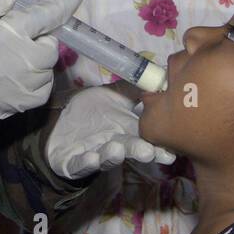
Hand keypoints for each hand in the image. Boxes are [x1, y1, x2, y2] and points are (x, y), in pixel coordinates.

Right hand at [0, 0, 80, 121]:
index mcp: (14, 33)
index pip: (49, 15)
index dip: (63, 5)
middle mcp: (25, 62)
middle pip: (51, 47)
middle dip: (42, 38)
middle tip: (22, 35)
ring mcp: (22, 88)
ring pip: (47, 72)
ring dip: (39, 62)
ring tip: (18, 57)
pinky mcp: (15, 106)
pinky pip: (39, 93)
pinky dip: (36, 83)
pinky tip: (20, 77)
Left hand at [45, 85, 175, 179]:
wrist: (62, 129)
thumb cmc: (92, 112)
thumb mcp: (112, 95)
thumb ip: (133, 87)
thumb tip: (155, 69)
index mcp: (128, 130)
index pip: (146, 137)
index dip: (158, 145)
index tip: (171, 149)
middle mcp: (115, 144)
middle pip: (129, 148)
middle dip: (140, 151)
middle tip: (150, 153)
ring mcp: (96, 154)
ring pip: (106, 157)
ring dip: (113, 155)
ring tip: (118, 150)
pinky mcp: (75, 163)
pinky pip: (80, 164)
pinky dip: (86, 162)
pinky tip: (91, 157)